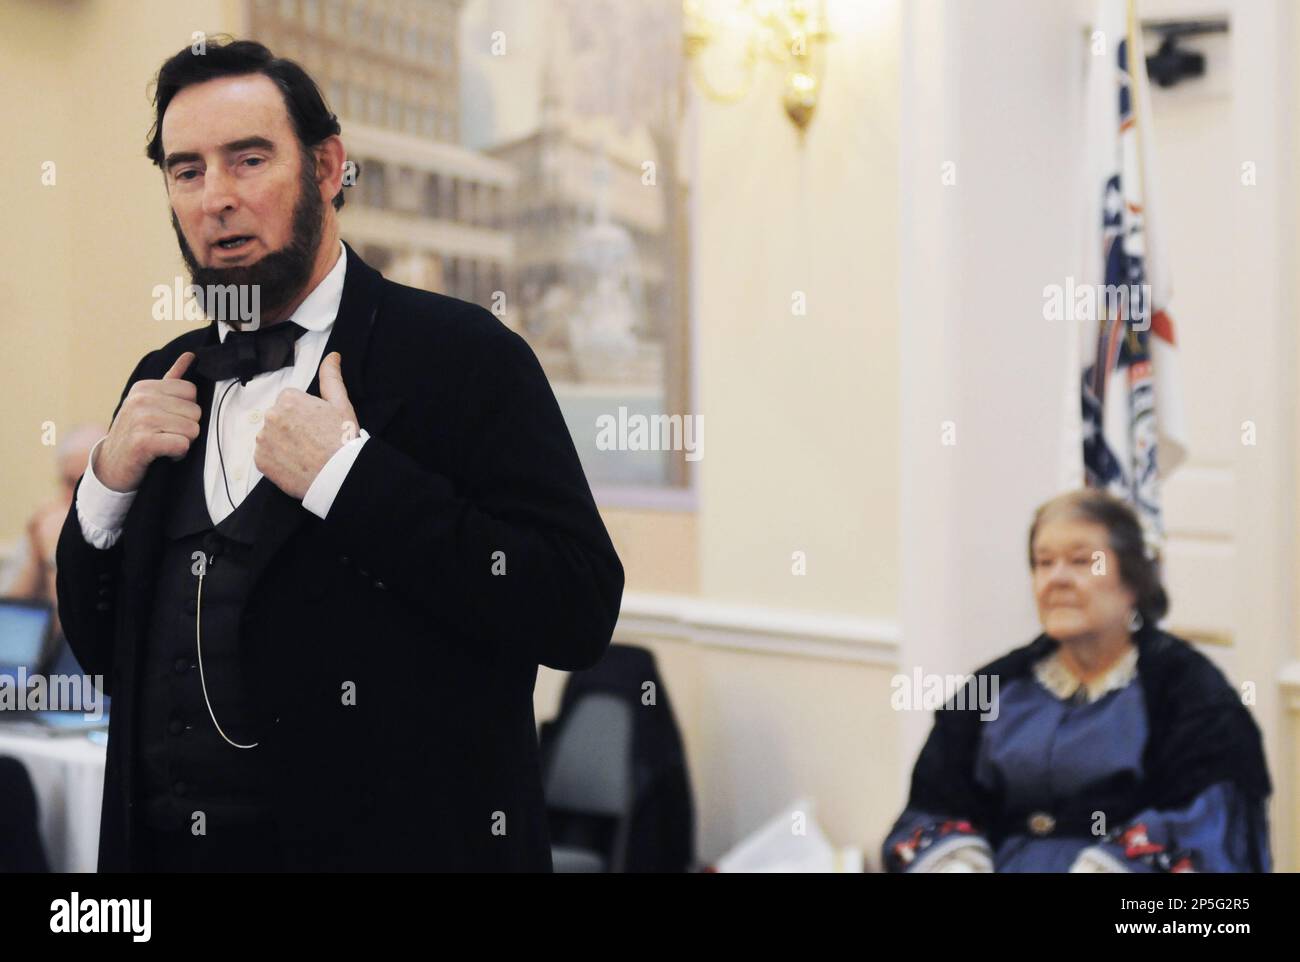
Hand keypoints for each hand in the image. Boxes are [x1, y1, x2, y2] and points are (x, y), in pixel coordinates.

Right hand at [95, 352, 201, 492]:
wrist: (111, 467)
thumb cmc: (136, 434)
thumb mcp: (150, 403)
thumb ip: (171, 380)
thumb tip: (191, 355)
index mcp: (145, 387)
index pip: (192, 392)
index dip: (186, 411)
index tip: (167, 421)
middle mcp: (141, 399)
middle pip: (195, 412)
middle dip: (186, 429)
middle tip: (165, 436)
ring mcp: (140, 419)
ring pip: (192, 430)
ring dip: (182, 443)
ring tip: (162, 445)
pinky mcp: (142, 442)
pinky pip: (182, 445)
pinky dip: (177, 454)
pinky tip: (162, 455)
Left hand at [253, 352, 359, 500]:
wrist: (338, 475)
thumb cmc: (342, 439)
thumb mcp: (341, 404)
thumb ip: (331, 377)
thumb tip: (332, 355)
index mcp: (289, 399)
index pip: (290, 402)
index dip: (305, 414)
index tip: (317, 426)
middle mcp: (271, 416)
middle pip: (278, 418)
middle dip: (291, 427)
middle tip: (312, 441)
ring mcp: (263, 439)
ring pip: (271, 437)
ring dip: (283, 443)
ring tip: (304, 455)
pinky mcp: (260, 461)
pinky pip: (265, 456)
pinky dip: (277, 460)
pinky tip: (295, 464)